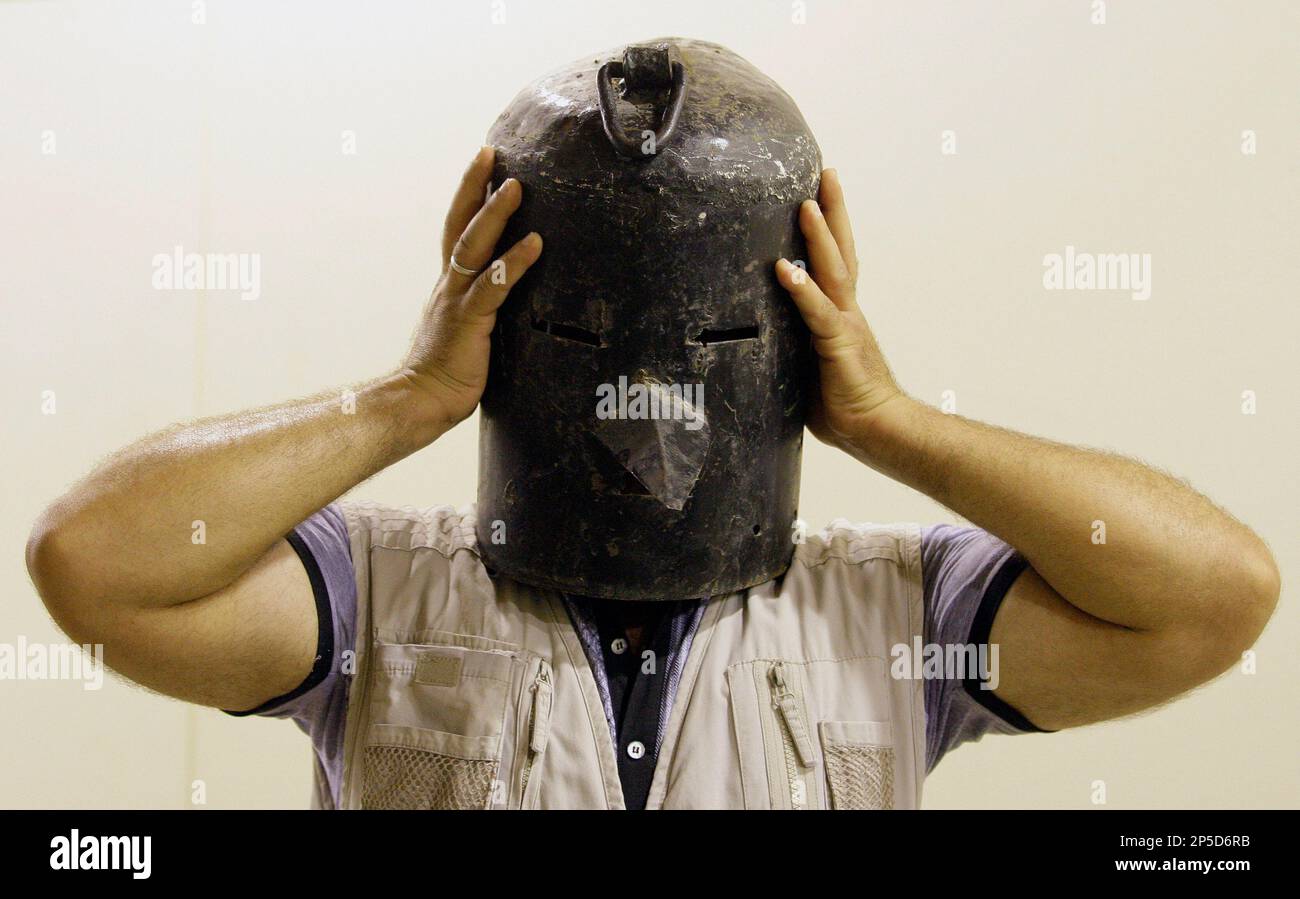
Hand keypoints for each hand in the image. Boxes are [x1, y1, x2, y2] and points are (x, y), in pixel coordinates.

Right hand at [401, 146, 542, 430]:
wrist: (419, 403)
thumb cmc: (444, 376)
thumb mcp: (466, 334)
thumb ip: (481, 313)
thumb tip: (504, 305)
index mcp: (449, 287)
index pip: (456, 232)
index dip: (468, 199)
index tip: (483, 167)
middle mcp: (449, 286)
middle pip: (458, 224)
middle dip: (473, 186)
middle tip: (490, 151)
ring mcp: (457, 301)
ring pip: (473, 246)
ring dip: (495, 214)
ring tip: (517, 186)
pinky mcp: (469, 322)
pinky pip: (494, 285)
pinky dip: (515, 262)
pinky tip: (535, 244)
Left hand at [775, 168, 903, 453]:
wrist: (878, 432)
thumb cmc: (846, 409)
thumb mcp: (810, 372)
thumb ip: (793, 352)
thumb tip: (763, 347)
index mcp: (841, 318)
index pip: (835, 265)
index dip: (828, 231)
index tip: (819, 197)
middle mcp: (847, 312)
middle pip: (841, 252)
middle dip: (832, 211)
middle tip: (826, 172)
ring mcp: (845, 325)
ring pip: (833, 271)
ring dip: (819, 236)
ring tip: (806, 203)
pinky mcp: (838, 345)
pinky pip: (817, 312)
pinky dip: (801, 289)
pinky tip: (784, 270)